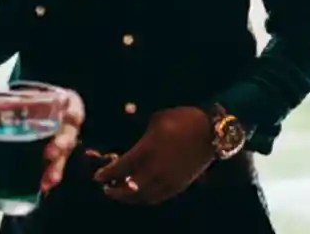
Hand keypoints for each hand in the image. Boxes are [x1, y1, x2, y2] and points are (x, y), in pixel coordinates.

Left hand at [0, 88, 86, 194]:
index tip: (67, 112)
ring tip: (47, 180)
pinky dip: (48, 177)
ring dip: (57, 165)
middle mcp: (53, 120)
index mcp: (44, 99)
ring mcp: (49, 141)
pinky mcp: (42, 160)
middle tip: (50, 153)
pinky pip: (52, 168)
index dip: (70, 106)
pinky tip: (42, 187)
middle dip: (64, 141)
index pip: (67, 100)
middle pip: (69, 129)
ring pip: (63, 152)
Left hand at [93, 106, 213, 204]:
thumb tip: (124, 111)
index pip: (119, 168)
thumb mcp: (157, 116)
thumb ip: (137, 119)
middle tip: (106, 188)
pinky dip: (145, 198)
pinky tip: (141, 193)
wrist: (212, 133)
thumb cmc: (182, 120)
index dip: (106, 174)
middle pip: (128, 189)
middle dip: (115, 191)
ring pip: (143, 197)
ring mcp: (167, 180)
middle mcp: (154, 170)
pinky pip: (157, 197)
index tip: (97, 177)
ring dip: (129, 197)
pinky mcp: (178, 185)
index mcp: (146, 151)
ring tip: (122, 192)